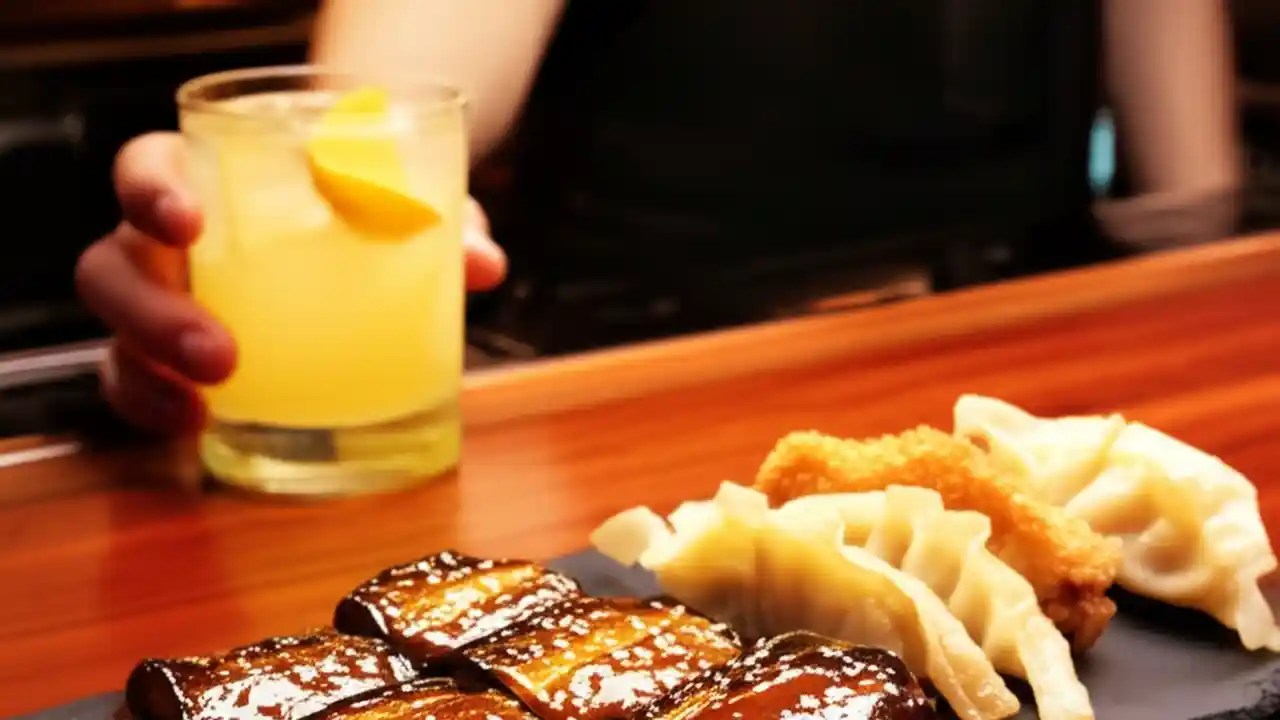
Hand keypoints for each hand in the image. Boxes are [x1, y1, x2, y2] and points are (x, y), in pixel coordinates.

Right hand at [76, 132, 506, 434]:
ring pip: (117, 336)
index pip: (149, 166)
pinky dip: (158, 411)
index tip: (189, 221)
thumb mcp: (408, 204)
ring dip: (149, 373)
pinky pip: (141, 389)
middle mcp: (173, 245)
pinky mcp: (177, 365)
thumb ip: (445, 222)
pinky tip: (201, 428)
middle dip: (152, 312)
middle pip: (113, 267)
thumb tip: (483, 264)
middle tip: (220, 356)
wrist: (363, 240)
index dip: (150, 189)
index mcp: (213, 180)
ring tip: (211, 401)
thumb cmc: (369, 209)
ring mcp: (168, 306)